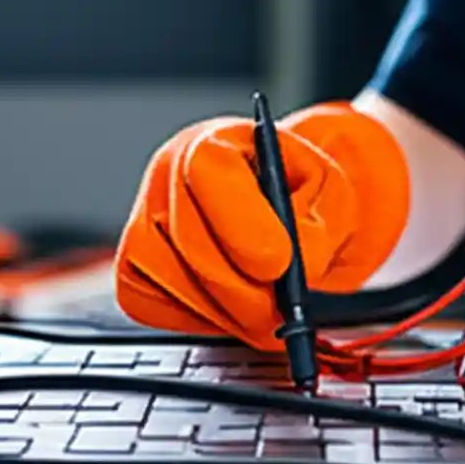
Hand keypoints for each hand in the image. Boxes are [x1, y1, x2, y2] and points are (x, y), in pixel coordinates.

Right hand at [115, 103, 408, 349]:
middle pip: (189, 240)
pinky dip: (198, 321)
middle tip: (282, 308)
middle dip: (244, 289)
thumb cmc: (304, 198)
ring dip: (227, 312)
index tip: (279, 265)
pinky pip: (154, 308)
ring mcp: (144, 221)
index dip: (242, 225)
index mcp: (216, 143)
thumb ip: (317, 227)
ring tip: (265, 309)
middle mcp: (168, 175)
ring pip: (171, 282)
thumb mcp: (332, 198)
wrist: (288, 217)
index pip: (208, 171)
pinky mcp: (132, 270)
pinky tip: (230, 308)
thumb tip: (295, 268)